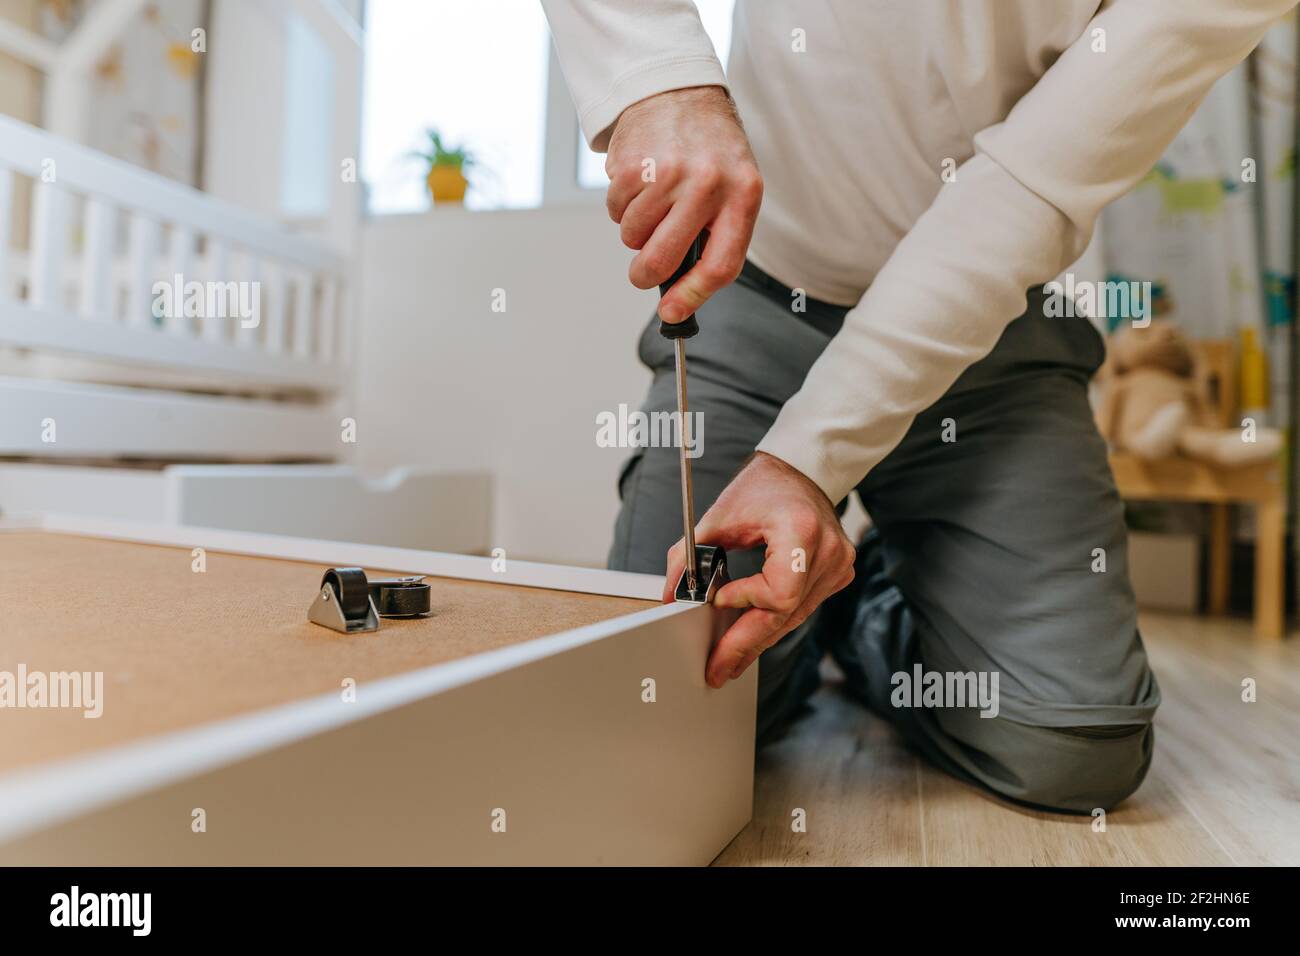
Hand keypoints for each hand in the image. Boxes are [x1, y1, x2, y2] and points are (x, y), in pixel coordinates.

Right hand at [605, 86, 762, 322]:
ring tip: (652, 202)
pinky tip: (639, 182)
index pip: (720, 265)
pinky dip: (621, 207)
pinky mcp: (634, 164)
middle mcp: (708, 184)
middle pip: (664, 258)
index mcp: (742, 196)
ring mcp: (668, 173)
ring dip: (634, 231)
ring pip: (632, 237)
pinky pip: (615, 212)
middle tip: (642, 272)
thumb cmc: (709, 150)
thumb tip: (681, 295)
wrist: (679, 91)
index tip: (672, 312)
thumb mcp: (732, 188)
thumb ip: (716, 237)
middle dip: (645, 274)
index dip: (693, 297)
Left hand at [664, 452, 856, 687]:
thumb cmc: (764, 486)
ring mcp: (837, 567)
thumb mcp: (721, 514)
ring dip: (758, 638)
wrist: (800, 472)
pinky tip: (751, 633)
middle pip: (784, 614)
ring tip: (728, 659)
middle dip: (745, 643)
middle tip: (717, 668)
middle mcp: (828, 553)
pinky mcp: (836, 575)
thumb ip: (689, 554)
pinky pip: (800, 609)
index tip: (717, 600)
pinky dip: (774, 621)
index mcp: (802, 531)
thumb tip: (671, 593)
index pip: (779, 591)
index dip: (746, 602)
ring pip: (792, 619)